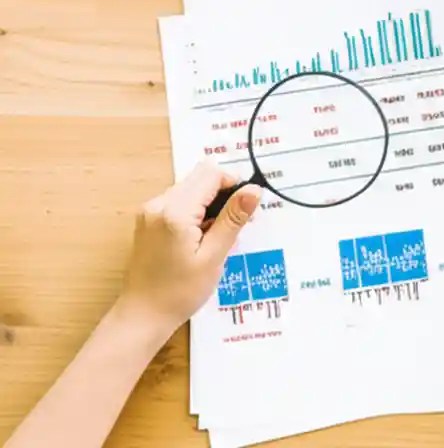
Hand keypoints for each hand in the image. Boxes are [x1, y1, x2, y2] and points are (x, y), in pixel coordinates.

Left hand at [116, 162, 261, 333]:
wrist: (143, 316)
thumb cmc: (180, 292)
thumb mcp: (214, 256)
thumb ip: (233, 219)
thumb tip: (254, 189)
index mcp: (174, 211)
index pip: (211, 175)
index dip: (234, 184)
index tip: (247, 210)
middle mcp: (157, 204)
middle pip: (199, 178)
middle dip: (223, 194)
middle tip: (237, 226)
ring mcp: (149, 212)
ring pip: (190, 189)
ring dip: (210, 204)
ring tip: (218, 236)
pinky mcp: (148, 221)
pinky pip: (178, 202)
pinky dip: (195, 212)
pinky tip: (201, 238)